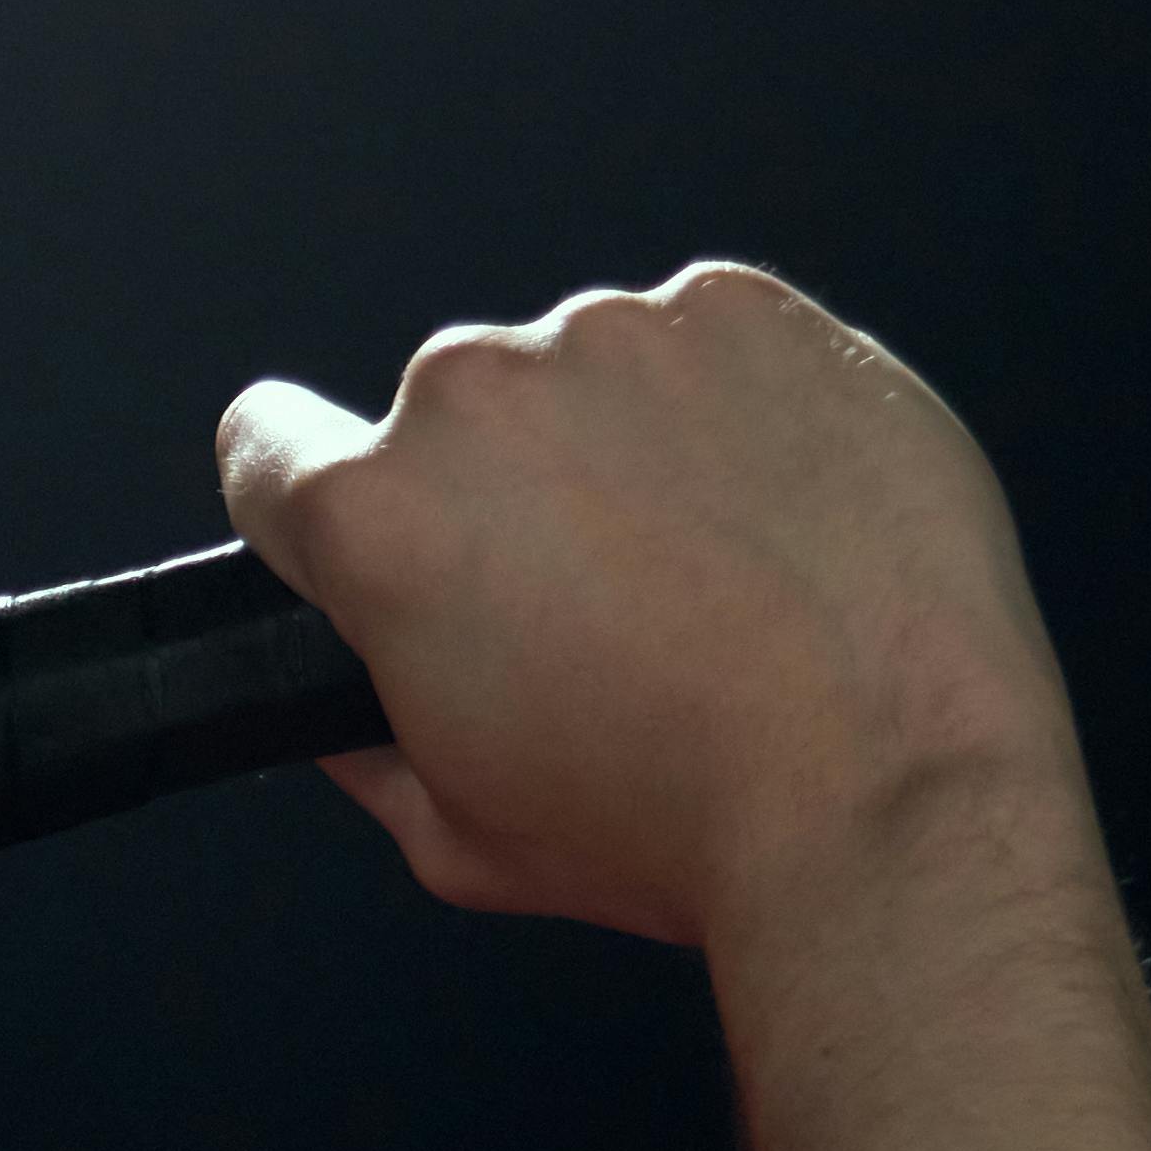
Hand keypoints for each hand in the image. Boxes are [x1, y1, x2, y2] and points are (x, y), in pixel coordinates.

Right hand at [218, 265, 1084, 948]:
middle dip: (500, 488)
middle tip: (597, 601)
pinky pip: (706, 339)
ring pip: (585, 370)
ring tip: (715, 567)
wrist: (885, 791)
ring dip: (623, 441)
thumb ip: (370, 751)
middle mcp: (478, 395)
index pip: (265, 444)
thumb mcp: (461, 840)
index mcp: (377, 519)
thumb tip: (351, 715)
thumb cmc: (677, 825)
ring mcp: (622, 334)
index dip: (312, 502)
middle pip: (445, 413)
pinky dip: (734, 407)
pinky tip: (781, 516)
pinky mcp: (750, 311)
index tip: (385, 539)